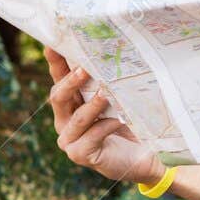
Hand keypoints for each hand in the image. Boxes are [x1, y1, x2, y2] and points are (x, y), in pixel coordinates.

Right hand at [46, 48, 165, 184]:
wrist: (146, 156)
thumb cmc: (132, 123)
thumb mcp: (120, 98)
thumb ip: (110, 81)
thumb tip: (111, 51)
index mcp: (71, 102)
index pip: (59, 77)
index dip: (55, 61)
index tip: (52, 44)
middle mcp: (64, 120)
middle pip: (58, 97)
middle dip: (70, 81)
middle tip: (85, 69)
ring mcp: (70, 139)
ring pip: (76, 118)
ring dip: (92, 105)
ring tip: (105, 92)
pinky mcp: (80, 155)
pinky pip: (91, 137)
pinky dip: (106, 126)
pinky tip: (120, 120)